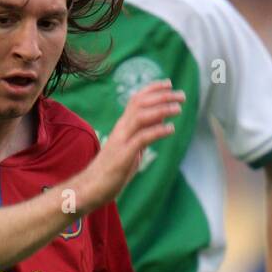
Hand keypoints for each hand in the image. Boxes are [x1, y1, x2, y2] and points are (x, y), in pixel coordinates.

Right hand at [74, 80, 183, 212]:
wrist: (91, 188)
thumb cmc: (111, 171)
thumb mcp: (131, 149)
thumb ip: (144, 134)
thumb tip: (160, 121)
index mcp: (122, 126)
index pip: (136, 99)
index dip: (152, 89)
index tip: (168, 84)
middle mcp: (121, 129)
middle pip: (140, 103)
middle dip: (162, 96)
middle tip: (181, 95)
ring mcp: (121, 141)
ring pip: (141, 116)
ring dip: (161, 110)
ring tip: (179, 109)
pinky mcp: (123, 155)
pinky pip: (142, 138)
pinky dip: (157, 131)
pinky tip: (171, 129)